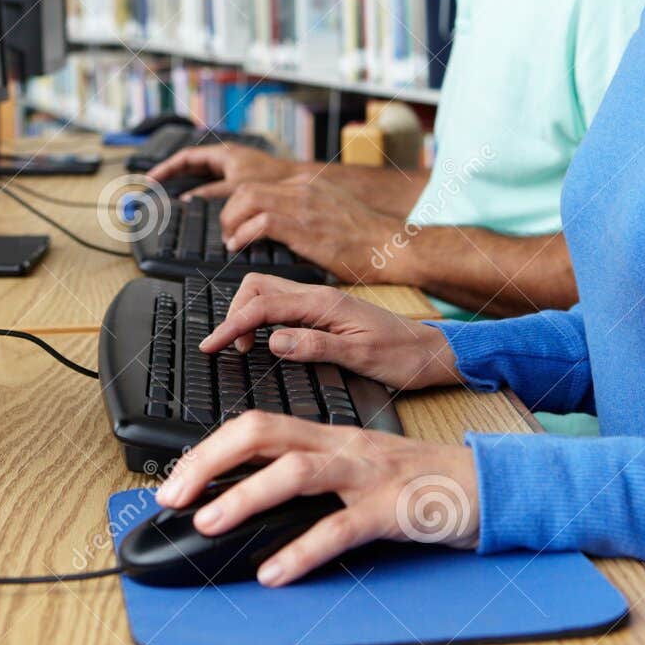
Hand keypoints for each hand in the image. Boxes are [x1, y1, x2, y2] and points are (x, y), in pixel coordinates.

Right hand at [146, 142, 298, 198]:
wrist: (299, 182)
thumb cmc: (271, 178)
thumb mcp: (235, 186)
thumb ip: (210, 192)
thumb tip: (187, 200)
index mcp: (222, 154)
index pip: (186, 157)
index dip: (166, 168)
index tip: (151, 179)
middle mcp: (226, 160)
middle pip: (191, 167)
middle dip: (173, 178)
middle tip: (155, 191)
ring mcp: (233, 171)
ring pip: (203, 179)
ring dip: (188, 188)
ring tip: (171, 202)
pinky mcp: (241, 183)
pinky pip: (215, 188)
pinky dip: (204, 196)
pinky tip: (201, 210)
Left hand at [155, 411, 479, 585]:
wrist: (486, 485)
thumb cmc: (417, 484)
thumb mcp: (355, 474)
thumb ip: (311, 482)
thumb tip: (250, 508)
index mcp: (327, 437)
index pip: (255, 427)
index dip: (208, 450)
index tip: (173, 481)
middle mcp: (340, 447)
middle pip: (263, 432)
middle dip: (210, 460)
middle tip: (172, 495)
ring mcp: (367, 475)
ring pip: (297, 470)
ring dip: (246, 495)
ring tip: (209, 523)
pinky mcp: (393, 509)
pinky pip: (342, 527)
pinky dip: (303, 550)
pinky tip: (275, 572)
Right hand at [200, 273, 459, 391]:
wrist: (433, 352)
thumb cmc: (403, 357)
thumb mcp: (361, 357)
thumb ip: (315, 347)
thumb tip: (273, 341)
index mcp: (325, 303)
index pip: (263, 306)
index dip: (232, 325)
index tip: (211, 346)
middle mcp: (320, 295)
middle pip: (257, 287)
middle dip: (234, 313)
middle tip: (230, 348)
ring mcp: (322, 300)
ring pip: (267, 291)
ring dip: (246, 313)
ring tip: (243, 346)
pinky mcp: (325, 310)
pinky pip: (282, 303)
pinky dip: (262, 315)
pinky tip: (263, 337)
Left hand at [220, 175, 395, 280]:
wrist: (391, 247)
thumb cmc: (364, 240)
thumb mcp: (331, 211)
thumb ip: (306, 210)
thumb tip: (278, 226)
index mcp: (308, 183)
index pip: (259, 183)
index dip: (239, 205)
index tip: (235, 224)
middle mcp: (303, 187)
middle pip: (246, 188)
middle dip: (229, 212)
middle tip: (228, 234)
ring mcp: (304, 205)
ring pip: (247, 199)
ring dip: (231, 222)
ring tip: (231, 242)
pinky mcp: (305, 227)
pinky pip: (261, 223)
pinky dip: (243, 234)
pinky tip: (240, 247)